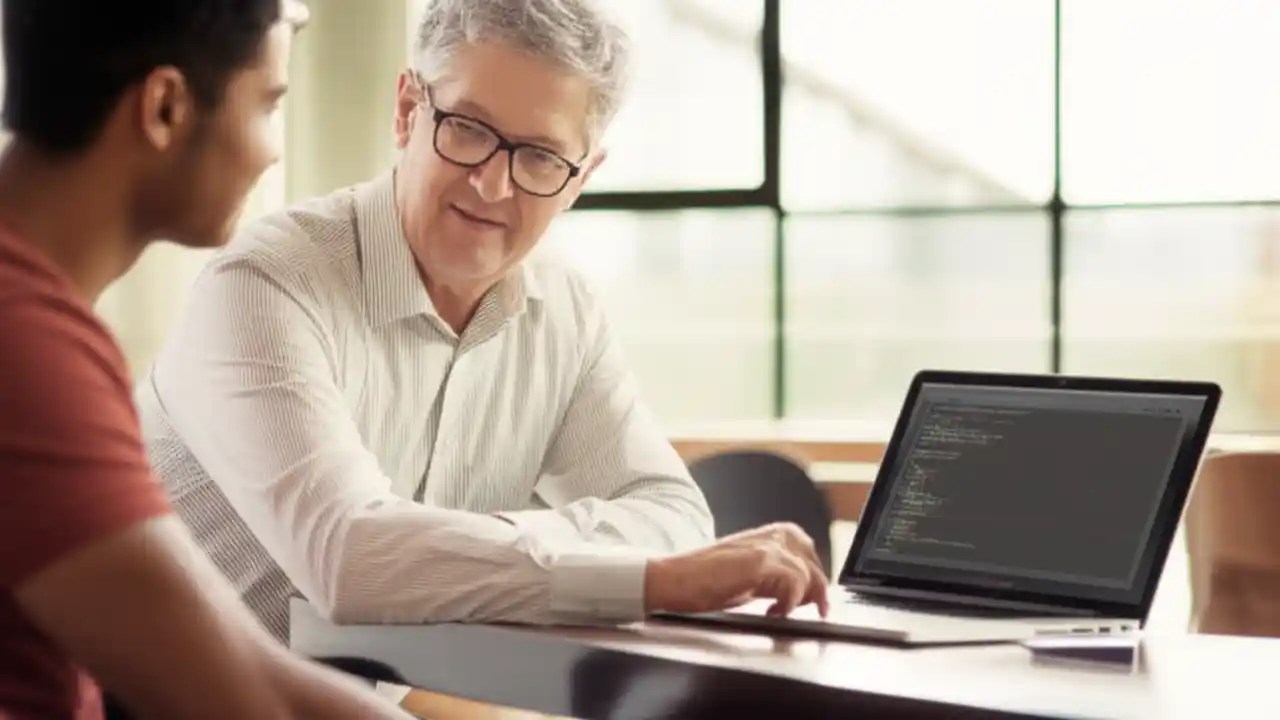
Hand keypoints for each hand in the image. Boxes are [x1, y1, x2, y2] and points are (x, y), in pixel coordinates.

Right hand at [643, 522, 829, 618]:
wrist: (672, 577)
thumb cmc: (701, 578)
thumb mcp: (745, 573)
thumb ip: (771, 577)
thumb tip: (795, 594)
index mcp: (766, 534)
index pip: (807, 550)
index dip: (814, 575)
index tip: (816, 598)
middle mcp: (769, 536)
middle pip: (812, 561)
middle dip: (816, 588)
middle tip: (816, 610)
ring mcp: (766, 547)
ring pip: (807, 573)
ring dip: (802, 598)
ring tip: (783, 611)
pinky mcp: (760, 562)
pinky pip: (794, 583)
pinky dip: (789, 603)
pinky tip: (773, 612)